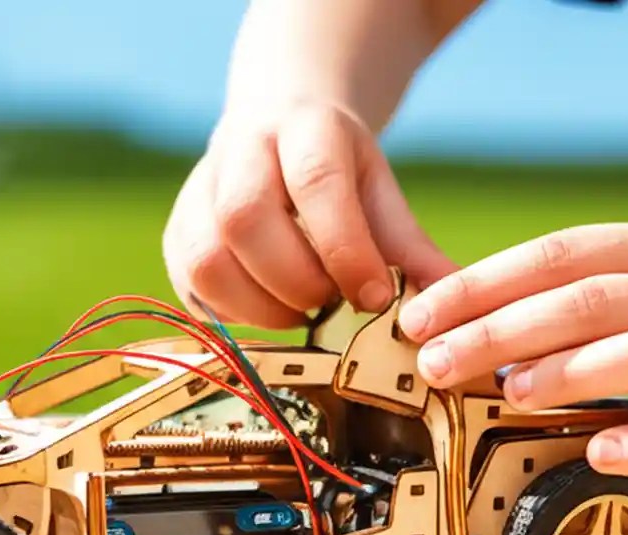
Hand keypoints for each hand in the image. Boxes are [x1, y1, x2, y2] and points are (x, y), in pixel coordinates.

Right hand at [162, 101, 457, 328]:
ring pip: (207, 260)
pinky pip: (192, 288)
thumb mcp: (378, 190)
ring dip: (259, 306)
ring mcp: (197, 192)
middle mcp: (239, 151)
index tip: (374, 297)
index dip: (345, 249)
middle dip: (295, 281)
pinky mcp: (175, 233)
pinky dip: (234, 314)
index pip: (315, 183)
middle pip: (244, 219)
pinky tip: (269, 308)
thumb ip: (409, 249)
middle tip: (330, 304)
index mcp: (302, 128)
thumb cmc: (334, 167)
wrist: (273, 127)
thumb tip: (451, 307)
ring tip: (300, 311)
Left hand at [397, 223, 627, 478]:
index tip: (418, 316)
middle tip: (438, 364)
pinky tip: (603, 451)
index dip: (481, 286)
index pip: (556, 257)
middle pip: (588, 304)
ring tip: (512, 394)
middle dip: (500, 333)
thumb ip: (567, 294)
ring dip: (571, 374)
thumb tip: (461, 317)